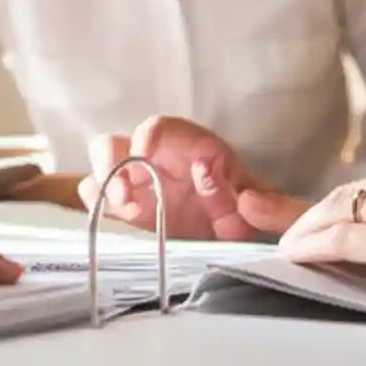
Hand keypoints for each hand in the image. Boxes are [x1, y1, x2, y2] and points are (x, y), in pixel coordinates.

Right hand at [76, 116, 277, 239]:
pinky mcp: (124, 212)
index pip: (159, 128)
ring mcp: (135, 186)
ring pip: (98, 172)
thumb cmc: (243, 207)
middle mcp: (153, 161)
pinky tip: (123, 221)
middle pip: (112, 145)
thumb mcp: (260, 200)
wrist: (232, 237)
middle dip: (110, 162)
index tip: (144, 153)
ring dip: (102, 187)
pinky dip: (101, 209)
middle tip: (124, 193)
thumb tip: (243, 197)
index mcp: (185, 146)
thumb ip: (267, 199)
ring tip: (122, 208)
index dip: (148, 135)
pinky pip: (98, 202)